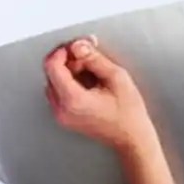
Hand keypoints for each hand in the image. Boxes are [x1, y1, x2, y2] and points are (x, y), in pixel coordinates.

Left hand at [43, 38, 158, 150]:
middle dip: (68, 59)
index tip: (76, 46)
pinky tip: (87, 81)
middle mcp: (62, 109)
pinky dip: (68, 81)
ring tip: (91, 70)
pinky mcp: (64, 116)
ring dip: (68, 69)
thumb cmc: (128, 112)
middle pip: (51, 72)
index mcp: (73, 100)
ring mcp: (61, 115)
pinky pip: (58, 91)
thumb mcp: (116, 76)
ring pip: (53, 80)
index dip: (62, 51)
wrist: (131, 138)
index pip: (52, 66)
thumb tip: (77, 45)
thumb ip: (94, 58)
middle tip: (88, 54)